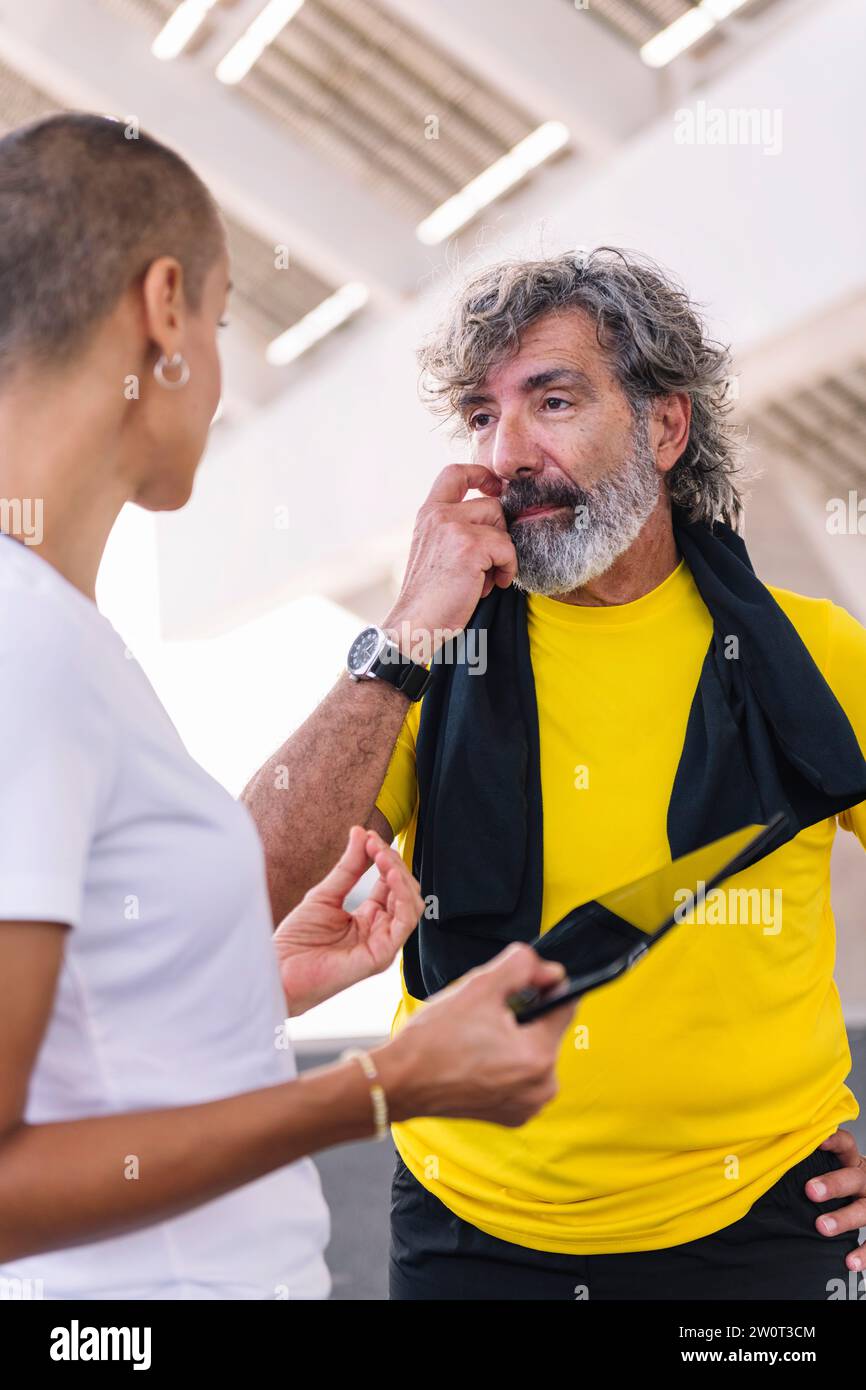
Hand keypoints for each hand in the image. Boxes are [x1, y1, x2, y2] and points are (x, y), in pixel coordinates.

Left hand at [274, 826, 423, 1014]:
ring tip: (383, 855)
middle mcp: (381, 931)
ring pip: (412, 905)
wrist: (278, 971)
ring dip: (401, 876)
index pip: (390, 883)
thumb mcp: (325, 894)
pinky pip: (404, 923)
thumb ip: (349, 867)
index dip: (384, 857)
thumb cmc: (296, 940)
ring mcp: (383, 944)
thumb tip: (361, 832)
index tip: (370, 836)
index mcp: (370, 918)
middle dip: (394, 862)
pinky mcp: (381, 956)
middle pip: (405, 891)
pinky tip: (390, 875)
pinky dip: (402, 896)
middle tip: (375, 843)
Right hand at [371, 942, 577, 1126]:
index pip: (565, 1006)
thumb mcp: (479, 987)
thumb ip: (521, 966)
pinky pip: (520, 1076)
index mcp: (538, 1058)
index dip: (544, 985)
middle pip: (546, 1030)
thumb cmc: (433, 1040)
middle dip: (523, 1015)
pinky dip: (505, 1063)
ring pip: (532, 1052)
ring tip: (477, 1036)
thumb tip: (551, 970)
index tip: (520, 982)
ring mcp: (526, 1106)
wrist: (399, 1082)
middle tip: (485, 1014)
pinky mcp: (511, 1116)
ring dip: (513, 1039)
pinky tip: (476, 1057)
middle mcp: (540, 1089)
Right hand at [382, 464, 516, 658]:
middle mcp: (438, 514)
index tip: (494, 487)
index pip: (455, 473)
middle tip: (484, 566)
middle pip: (492, 505)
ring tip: (483, 579)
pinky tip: (491, 586)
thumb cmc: (430, 597)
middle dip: (498, 536)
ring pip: (502, 527)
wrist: (415, 624)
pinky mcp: (469, 546)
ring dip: (501, 555)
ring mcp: (453, 527)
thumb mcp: (436, 552)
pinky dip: (506, 569)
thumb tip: (497, 521)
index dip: (481, 474)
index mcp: (428, 514)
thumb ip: (455, 530)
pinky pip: (507, 548)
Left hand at [806, 1127, 865, 1273]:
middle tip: (810, 1191)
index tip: (817, 1142)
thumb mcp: (827, 1166)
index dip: (833, 1141)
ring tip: (822, 1227)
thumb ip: (806, 1164)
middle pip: (853, 1178)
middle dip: (833, 1184)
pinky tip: (849, 1261)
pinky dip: (863, 1253)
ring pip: (864, 1210)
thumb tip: (766, 1161)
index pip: (846, 1145)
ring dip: (843, 1219)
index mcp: (851, 1161)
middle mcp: (864, 1180)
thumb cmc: (837, 1180)